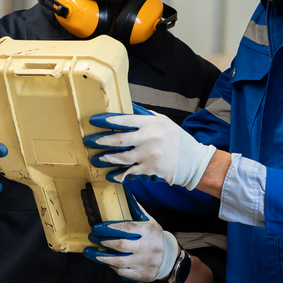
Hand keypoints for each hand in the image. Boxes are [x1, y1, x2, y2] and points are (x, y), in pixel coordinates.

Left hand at [83, 105, 215, 188]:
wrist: (193, 161)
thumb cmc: (177, 140)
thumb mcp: (163, 121)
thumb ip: (145, 115)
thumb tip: (128, 107)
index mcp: (151, 123)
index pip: (124, 120)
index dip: (106, 120)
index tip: (93, 121)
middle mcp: (149, 138)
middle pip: (118, 139)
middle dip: (100, 140)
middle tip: (88, 141)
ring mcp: (149, 154)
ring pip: (120, 157)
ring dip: (105, 158)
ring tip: (96, 159)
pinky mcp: (150, 169)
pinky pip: (129, 172)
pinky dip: (118, 174)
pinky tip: (110, 175)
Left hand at [83, 200, 178, 282]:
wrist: (169, 259)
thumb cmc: (154, 237)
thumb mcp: (149, 222)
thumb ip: (136, 210)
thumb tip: (125, 193)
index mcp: (149, 231)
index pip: (128, 228)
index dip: (110, 228)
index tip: (96, 227)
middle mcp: (148, 247)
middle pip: (122, 245)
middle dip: (103, 241)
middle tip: (92, 237)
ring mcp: (145, 262)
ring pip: (119, 261)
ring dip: (101, 257)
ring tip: (89, 251)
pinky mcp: (142, 275)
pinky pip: (123, 272)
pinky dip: (111, 266)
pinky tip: (104, 261)